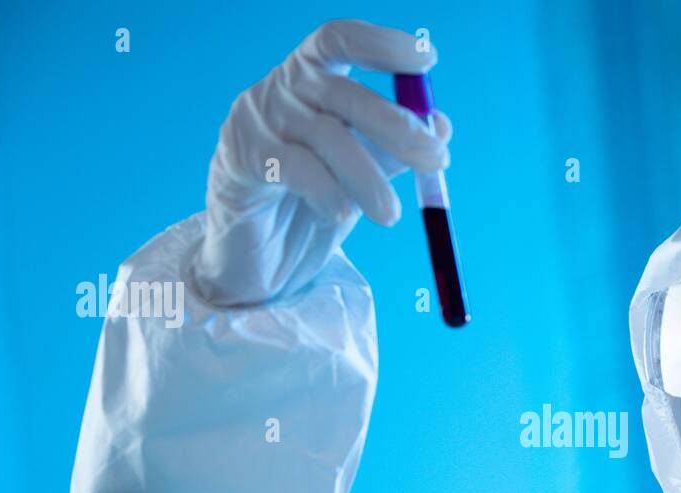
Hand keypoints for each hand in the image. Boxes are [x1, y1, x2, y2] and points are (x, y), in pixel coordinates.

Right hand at [191, 19, 451, 306]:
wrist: (256, 264)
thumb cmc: (308, 209)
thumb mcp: (360, 175)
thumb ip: (393, 149)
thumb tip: (441, 126)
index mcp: (308, 80)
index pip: (340, 40)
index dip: (383, 44)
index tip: (426, 59)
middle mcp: (278, 90)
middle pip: (342, 91)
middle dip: (396, 124)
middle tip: (435, 159)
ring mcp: (255, 121)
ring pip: (326, 135)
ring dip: (369, 177)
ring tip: (390, 214)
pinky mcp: (239, 159)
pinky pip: (296, 168)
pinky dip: (329, 192)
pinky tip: (343, 214)